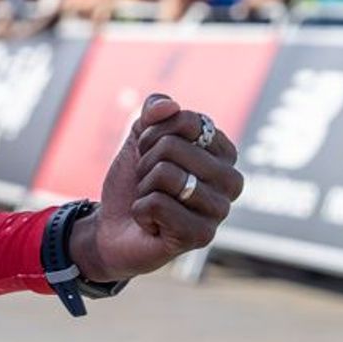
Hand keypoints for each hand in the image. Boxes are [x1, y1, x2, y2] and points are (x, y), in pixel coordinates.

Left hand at [73, 94, 242, 283]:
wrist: (112, 228)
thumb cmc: (135, 183)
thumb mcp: (140, 139)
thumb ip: (153, 112)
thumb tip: (170, 106)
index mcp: (224, 153)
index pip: (188, 121)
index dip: (154, 134)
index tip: (150, 153)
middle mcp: (231, 181)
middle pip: (173, 146)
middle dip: (146, 162)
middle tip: (148, 182)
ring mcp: (219, 211)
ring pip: (166, 174)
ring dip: (144, 187)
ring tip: (151, 201)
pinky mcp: (201, 236)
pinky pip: (158, 204)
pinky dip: (141, 211)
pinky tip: (151, 224)